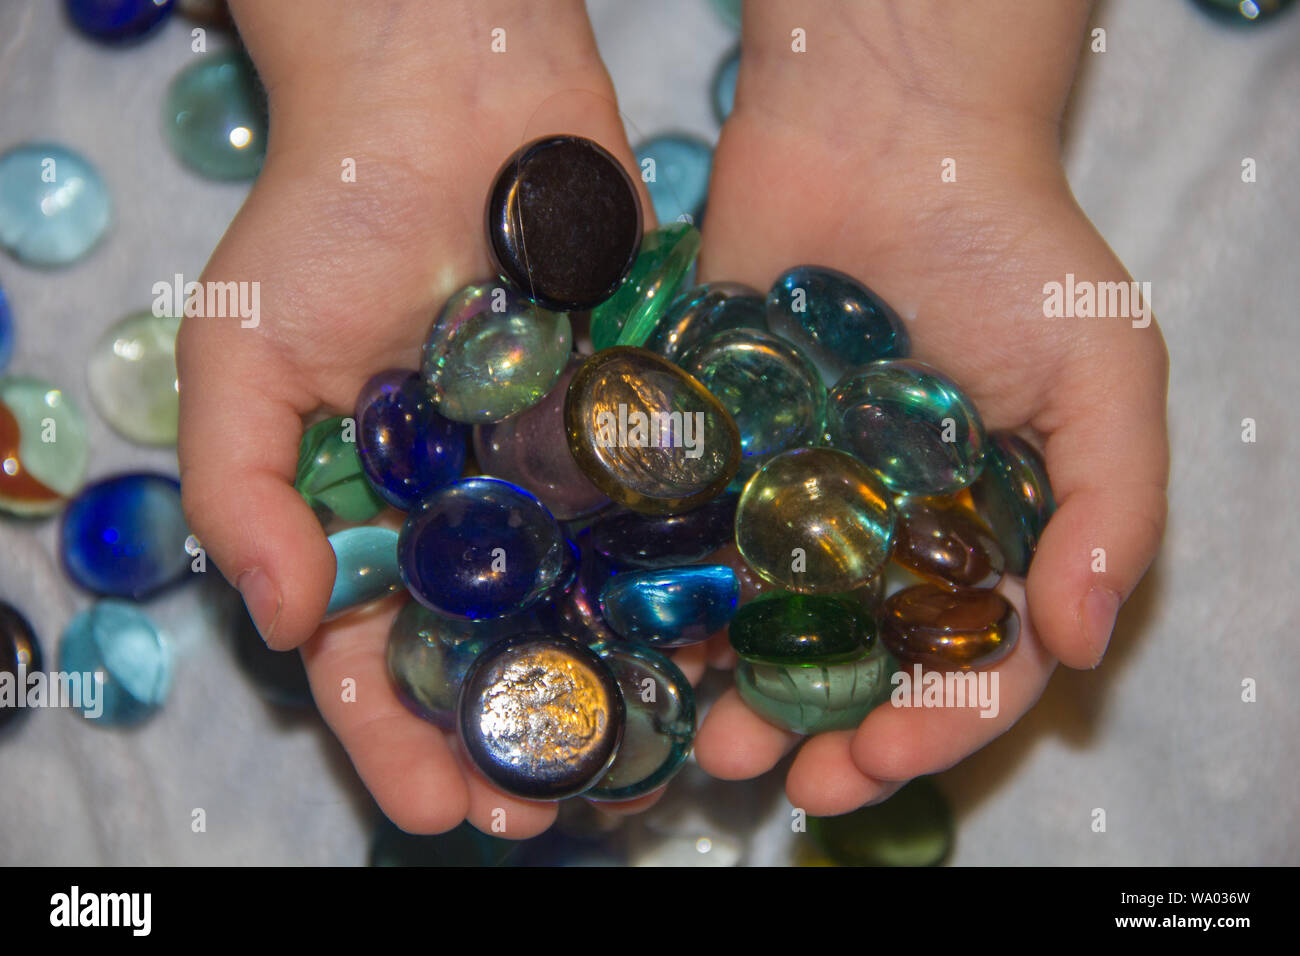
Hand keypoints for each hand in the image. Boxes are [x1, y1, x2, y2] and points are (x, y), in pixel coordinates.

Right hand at [177, 0, 660, 837]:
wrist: (448, 96)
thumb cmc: (327, 220)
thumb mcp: (243, 354)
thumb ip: (240, 490)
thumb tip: (284, 624)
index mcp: (370, 521)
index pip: (377, 660)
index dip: (403, 743)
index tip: (446, 808)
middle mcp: (471, 516)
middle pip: (498, 658)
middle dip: (524, 740)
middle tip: (558, 815)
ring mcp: (559, 476)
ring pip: (591, 610)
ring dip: (618, 690)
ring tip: (655, 763)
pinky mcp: (634, 424)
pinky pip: (663, 522)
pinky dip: (686, 584)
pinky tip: (718, 645)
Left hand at [691, 0, 1168, 814]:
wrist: (886, 136)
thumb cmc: (1015, 251)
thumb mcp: (1106, 372)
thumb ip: (1113, 509)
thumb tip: (1082, 646)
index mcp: (990, 534)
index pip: (973, 662)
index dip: (937, 726)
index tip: (882, 758)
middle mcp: (893, 532)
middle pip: (861, 665)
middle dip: (828, 732)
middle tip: (785, 776)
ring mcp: (801, 497)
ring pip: (770, 623)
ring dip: (742, 688)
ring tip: (706, 736)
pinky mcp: (722, 453)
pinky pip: (696, 544)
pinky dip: (678, 599)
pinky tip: (653, 643)